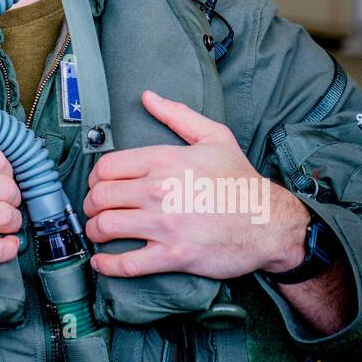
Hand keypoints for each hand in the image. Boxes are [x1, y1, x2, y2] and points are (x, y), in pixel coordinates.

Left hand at [82, 90, 309, 280]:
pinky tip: (102, 261)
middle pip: (100, 197)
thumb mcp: (214, 136)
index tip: (98, 186)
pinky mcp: (173, 255)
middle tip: (95, 209)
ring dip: (95, 231)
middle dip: (91, 205)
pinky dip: (108, 264)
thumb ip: (177, 115)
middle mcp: (159, 190)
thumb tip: (148, 97)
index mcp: (164, 160)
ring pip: (106, 227)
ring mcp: (165, 224)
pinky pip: (127, 263)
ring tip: (98, 232)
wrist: (269, 222)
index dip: (95, 178)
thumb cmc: (240, 180)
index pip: (106, 167)